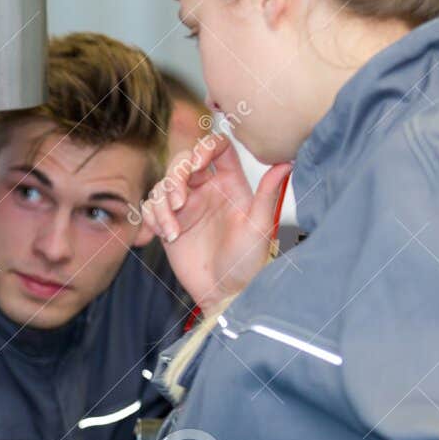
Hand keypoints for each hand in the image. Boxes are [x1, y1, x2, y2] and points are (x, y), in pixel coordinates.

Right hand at [140, 133, 290, 310]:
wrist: (223, 291)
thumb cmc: (247, 262)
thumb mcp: (258, 226)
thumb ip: (267, 193)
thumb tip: (287, 162)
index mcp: (231, 183)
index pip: (216, 148)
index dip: (203, 148)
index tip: (197, 166)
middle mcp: (207, 190)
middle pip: (182, 163)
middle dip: (175, 178)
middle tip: (179, 204)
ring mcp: (186, 206)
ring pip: (163, 186)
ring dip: (162, 206)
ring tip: (172, 232)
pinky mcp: (168, 222)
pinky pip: (150, 207)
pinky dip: (152, 218)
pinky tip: (164, 235)